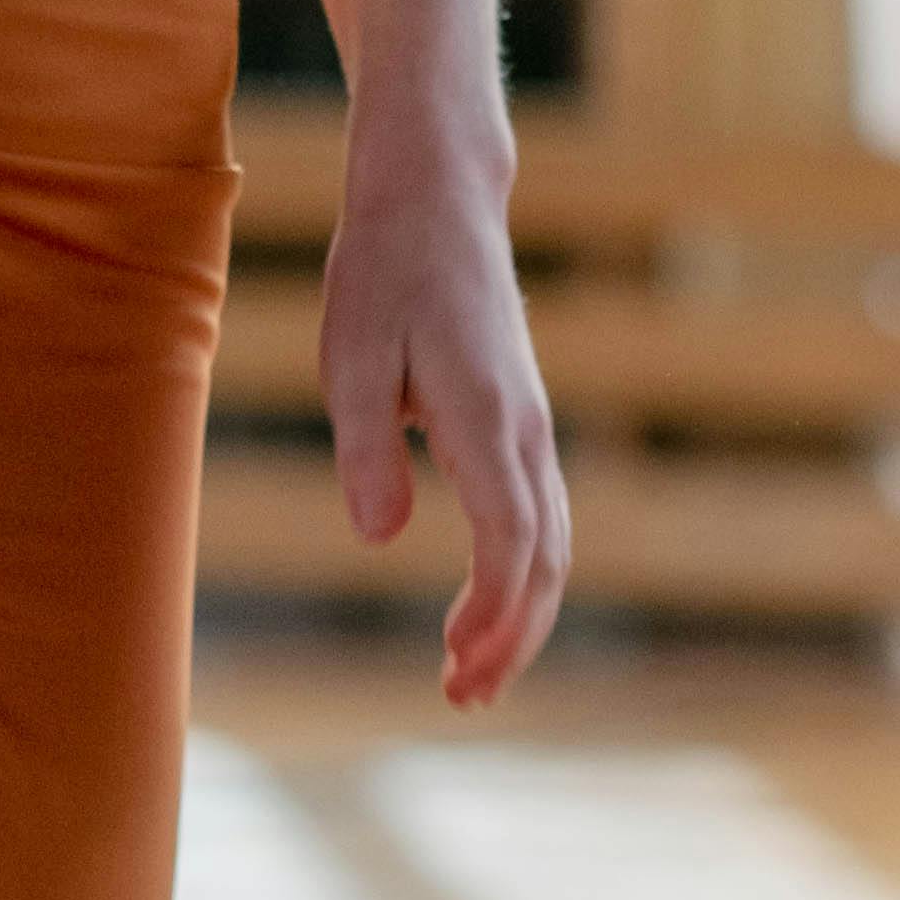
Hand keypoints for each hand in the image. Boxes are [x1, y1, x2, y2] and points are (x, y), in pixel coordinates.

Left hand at [317, 172, 569, 709]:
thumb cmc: (383, 273)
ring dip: (518, 618)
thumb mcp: (350, 355)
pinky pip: (536, 520)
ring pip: (550, 545)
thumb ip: (366, 447)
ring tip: (467, 679)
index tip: (456, 662)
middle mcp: (523, 428)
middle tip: (460, 698)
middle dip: (510, 637)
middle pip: (545, 558)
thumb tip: (380, 537)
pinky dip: (518, 579)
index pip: (510, 535)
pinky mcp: (517, 424)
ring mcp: (529, 427)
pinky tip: (479, 614)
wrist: (436, 201)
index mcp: (484, 415)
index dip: (491, 607)